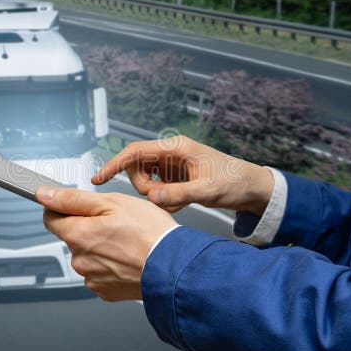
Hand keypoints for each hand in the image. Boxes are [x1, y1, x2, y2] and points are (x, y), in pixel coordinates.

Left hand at [37, 186, 177, 301]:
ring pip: (88, 255)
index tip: (76, 206)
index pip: (50, 218)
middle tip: (115, 223)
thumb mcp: (112, 202)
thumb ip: (73, 199)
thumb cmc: (150, 233)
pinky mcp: (106, 291)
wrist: (175, 267)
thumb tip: (44, 195)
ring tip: (127, 242)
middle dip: (88, 228)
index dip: (62, 208)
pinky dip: (111, 265)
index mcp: (78, 235)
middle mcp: (80, 260)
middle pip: (72, 237)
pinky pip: (101, 273)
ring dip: (101, 247)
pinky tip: (128, 257)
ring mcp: (92, 278)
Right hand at [92, 136, 273, 214]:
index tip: (99, 178)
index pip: (135, 152)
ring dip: (156, 195)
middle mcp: (171, 153)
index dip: (114, 164)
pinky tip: (181, 203)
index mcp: (175, 147)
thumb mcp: (206, 189)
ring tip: (178, 201)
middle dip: (144, 187)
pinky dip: (164, 199)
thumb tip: (152, 196)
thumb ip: (178, 194)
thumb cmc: (234, 181)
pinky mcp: (175, 177)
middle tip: (162, 199)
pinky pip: (157, 189)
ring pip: (146, 181)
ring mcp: (172, 165)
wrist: (252, 188)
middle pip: (137, 168)